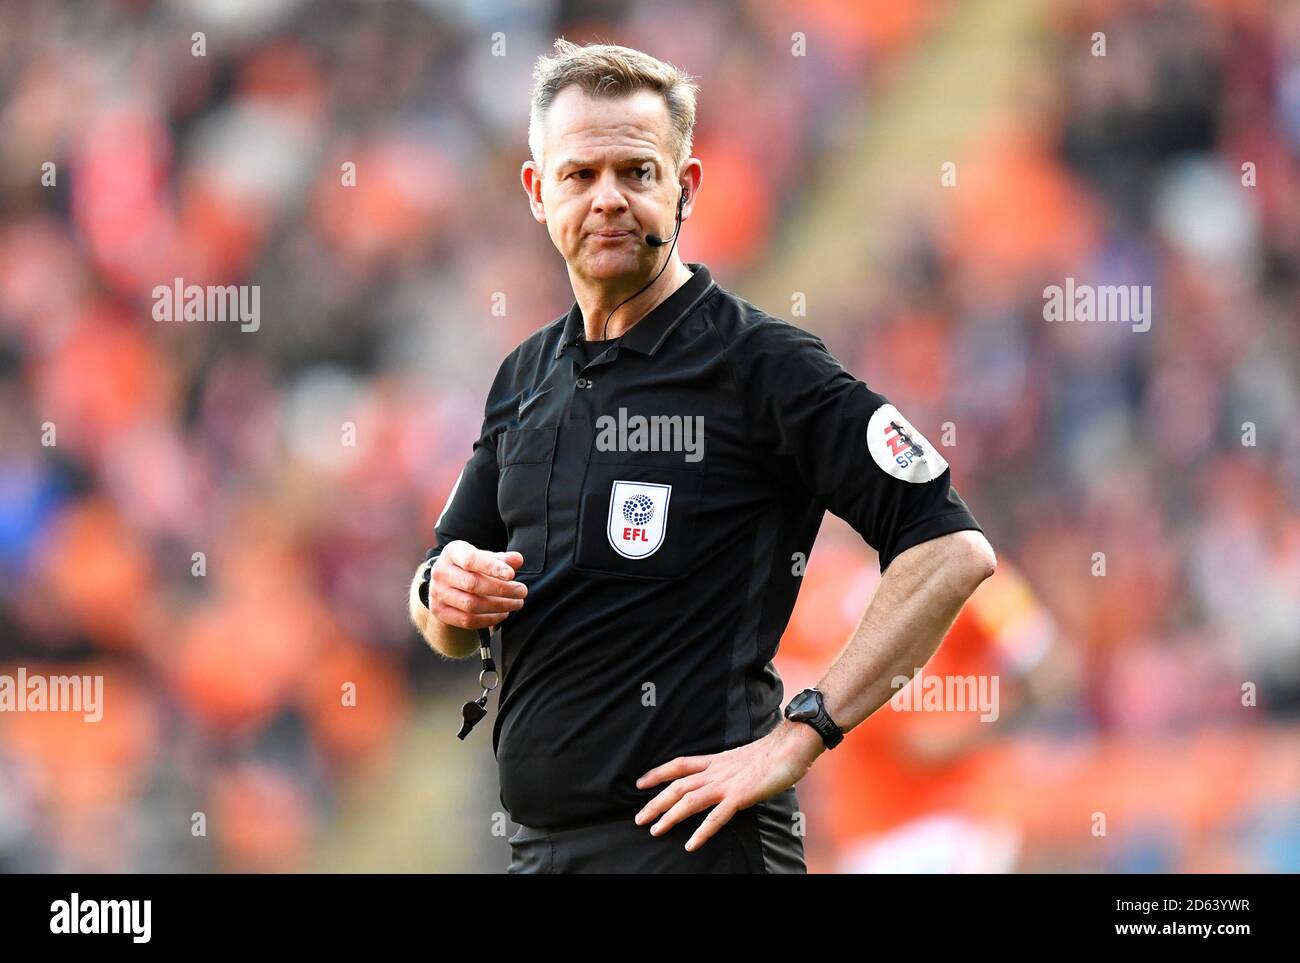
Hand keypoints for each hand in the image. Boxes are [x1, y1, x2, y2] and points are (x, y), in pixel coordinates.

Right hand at [427, 541, 527, 629]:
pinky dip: (489, 619)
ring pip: (471, 605)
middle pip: (472, 584)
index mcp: (452, 553)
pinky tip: (503, 614)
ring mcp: (437, 593)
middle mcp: (440, 572)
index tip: (512, 575)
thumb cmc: (471, 567)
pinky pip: (467, 620)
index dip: (492, 567)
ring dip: (499, 606)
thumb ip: (502, 559)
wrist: (446, 584)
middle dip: (501, 589)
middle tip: (522, 591)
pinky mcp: (440, 612)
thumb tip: (518, 559)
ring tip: (517, 603)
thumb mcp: (484, 557)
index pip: (471, 560)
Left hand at [632, 719, 824, 851]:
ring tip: (655, 831)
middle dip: (656, 802)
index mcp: (716, 761)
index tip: (640, 783)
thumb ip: (730, 770)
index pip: (679, 765)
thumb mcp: (743, 760)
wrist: (791, 746)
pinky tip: (691, 844)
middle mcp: (716, 771)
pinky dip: (701, 831)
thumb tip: (724, 779)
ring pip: (689, 800)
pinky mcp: (740, 796)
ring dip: (669, 816)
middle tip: (639, 818)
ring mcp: (727, 784)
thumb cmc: (773, 754)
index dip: (657, 773)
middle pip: (677, 786)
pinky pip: (716, 817)